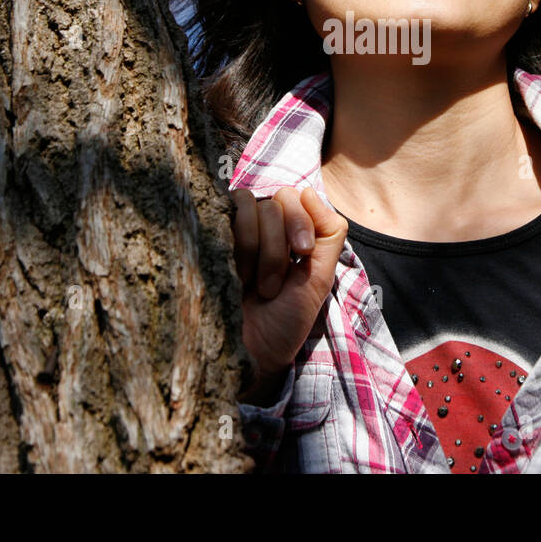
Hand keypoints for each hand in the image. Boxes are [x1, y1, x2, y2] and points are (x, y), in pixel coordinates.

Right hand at [231, 186, 347, 403]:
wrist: (251, 352)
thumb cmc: (285, 320)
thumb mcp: (319, 277)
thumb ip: (328, 232)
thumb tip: (308, 189)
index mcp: (289, 233)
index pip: (297, 198)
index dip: (302, 220)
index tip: (303, 254)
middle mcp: (262, 227)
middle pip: (277, 202)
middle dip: (280, 246)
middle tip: (273, 285)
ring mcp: (235, 229)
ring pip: (255, 206)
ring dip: (261, 250)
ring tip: (255, 285)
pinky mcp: (212, 234)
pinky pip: (230, 210)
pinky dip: (241, 242)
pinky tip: (237, 273)